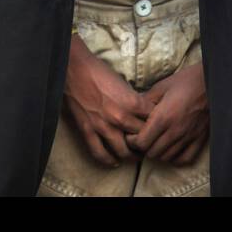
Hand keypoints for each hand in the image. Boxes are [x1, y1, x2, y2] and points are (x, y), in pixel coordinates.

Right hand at [64, 38, 154, 166]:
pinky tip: (115, 162)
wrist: (75, 69)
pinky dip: (109, 160)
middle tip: (149, 144)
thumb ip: (134, 100)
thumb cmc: (100, 71)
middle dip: (147, 141)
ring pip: (123, 151)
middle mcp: (120, 117)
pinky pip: (99, 152)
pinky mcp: (88, 130)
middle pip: (141, 138)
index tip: (156, 128)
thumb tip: (143, 113)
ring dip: (131, 156)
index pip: (153, 121)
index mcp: (132, 102)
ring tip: (135, 156)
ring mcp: (103, 126)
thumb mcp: (125, 84)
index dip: (156, 125)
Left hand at [126, 63, 208, 165]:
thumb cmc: (186, 81)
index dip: (132, 141)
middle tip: (142, 138)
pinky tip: (171, 149)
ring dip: (158, 152)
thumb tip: (132, 110)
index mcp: (163, 117)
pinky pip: (184, 159)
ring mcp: (188, 137)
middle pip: (152, 153)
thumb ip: (145, 101)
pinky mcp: (199, 139)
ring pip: (166, 157)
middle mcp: (175, 131)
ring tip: (155, 142)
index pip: (141, 143)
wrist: (213, 82)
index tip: (131, 135)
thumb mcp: (161, 86)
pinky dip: (175, 158)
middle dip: (143, 147)